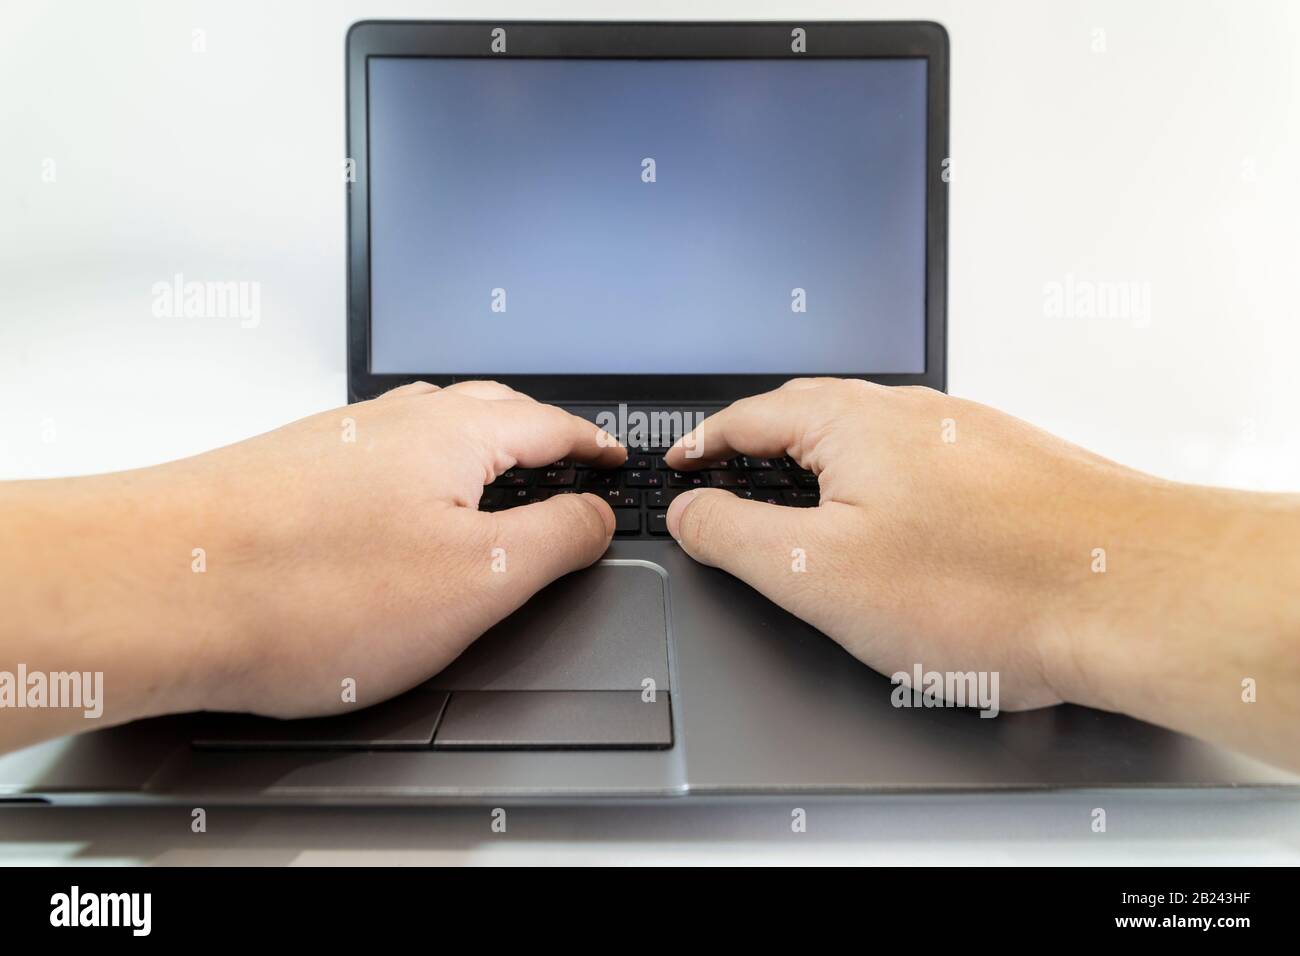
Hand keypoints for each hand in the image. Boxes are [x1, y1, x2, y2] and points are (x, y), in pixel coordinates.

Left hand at [0, 381, 623, 746]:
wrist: (158, 589)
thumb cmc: (306, 589)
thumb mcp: (475, 579)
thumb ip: (555, 540)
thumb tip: (597, 514)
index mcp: (452, 434)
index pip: (549, 424)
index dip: (592, 444)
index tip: (615, 458)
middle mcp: (391, 421)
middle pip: (487, 411)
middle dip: (536, 434)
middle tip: (566, 463)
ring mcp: (334, 441)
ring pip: (427, 430)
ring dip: (474, 449)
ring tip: (494, 484)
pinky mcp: (289, 472)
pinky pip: (378, 458)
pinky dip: (417, 475)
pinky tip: (400, 514)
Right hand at [663, 378, 1299, 768]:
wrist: (1134, 594)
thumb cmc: (990, 587)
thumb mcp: (820, 573)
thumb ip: (736, 534)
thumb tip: (690, 509)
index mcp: (854, 424)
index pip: (749, 418)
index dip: (703, 445)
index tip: (680, 465)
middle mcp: (914, 414)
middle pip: (811, 418)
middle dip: (763, 451)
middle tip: (731, 486)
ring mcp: (968, 436)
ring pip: (871, 444)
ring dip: (826, 472)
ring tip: (805, 516)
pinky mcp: (1011, 470)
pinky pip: (922, 468)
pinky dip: (884, 493)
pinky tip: (898, 539)